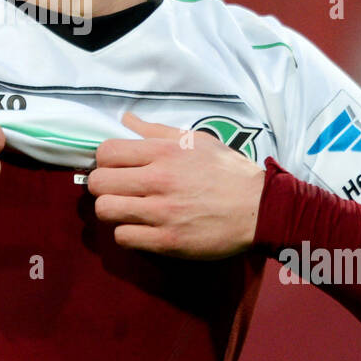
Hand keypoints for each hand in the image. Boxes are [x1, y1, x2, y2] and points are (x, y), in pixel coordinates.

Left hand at [87, 112, 264, 258]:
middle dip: (102, 186)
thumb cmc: (228, 171)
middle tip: (117, 190)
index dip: (104, 160)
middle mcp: (159, 180)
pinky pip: (123, 238)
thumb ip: (156, 130)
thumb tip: (124, 119)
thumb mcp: (196, 140)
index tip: (115, 167)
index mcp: (164, 152)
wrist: (261, 208)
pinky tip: (140, 228)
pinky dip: (127, 234)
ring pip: (106, 211)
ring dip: (112, 211)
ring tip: (127, 210)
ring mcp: (162, 212)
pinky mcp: (168, 241)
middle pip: (98, 183)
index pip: (106, 152)